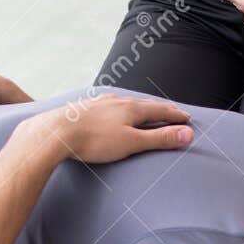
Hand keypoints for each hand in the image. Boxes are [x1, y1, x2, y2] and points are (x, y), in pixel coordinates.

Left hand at [22, 94, 193, 164]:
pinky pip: (108, 106)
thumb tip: (187, 134)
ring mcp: (99, 103)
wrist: (56, 132)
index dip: (175, 115)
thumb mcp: (132, 142)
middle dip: (160, 109)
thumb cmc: (94, 140)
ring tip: (145, 110)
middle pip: (144, 104)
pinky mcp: (85, 109)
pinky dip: (120, 109)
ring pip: (125, 103)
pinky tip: (112, 110)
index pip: (160, 110)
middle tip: (172, 111)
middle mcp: (116, 100)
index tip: (187, 118)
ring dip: (139, 108)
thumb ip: (159, 138)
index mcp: (131, 108)